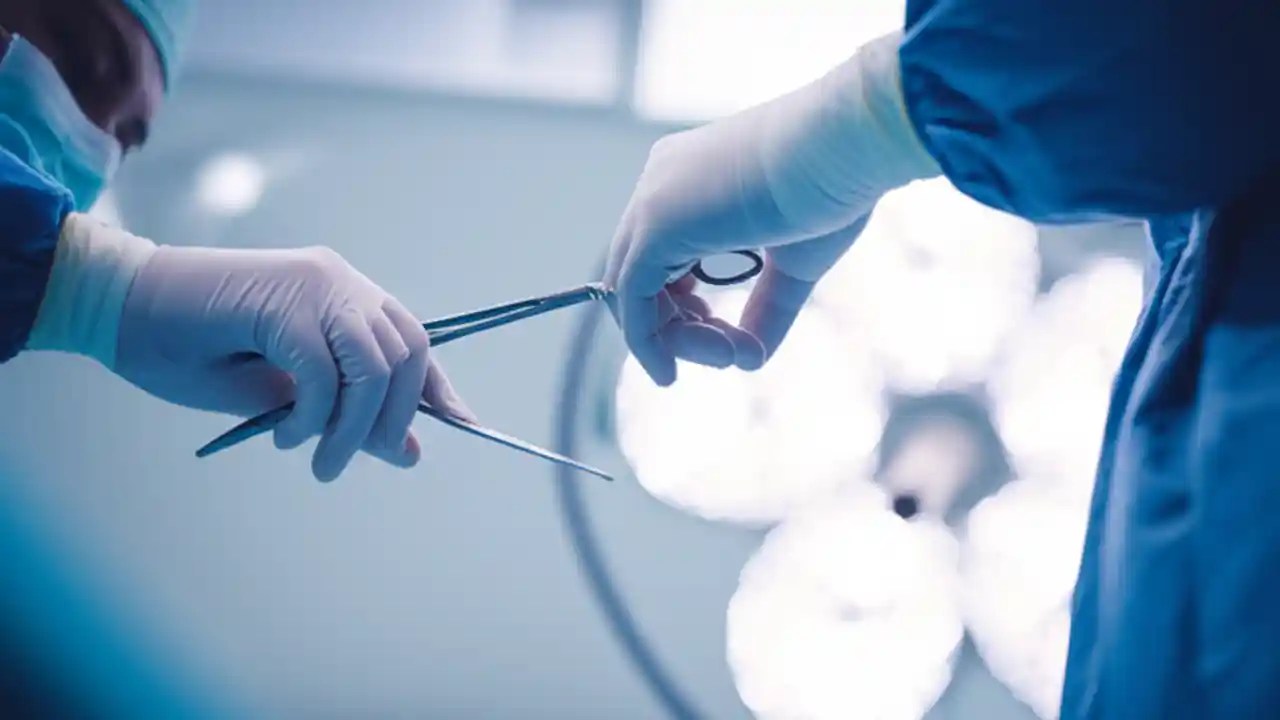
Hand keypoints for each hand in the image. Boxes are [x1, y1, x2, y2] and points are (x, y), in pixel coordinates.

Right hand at [114, 244, 473, 481]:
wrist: (120, 312)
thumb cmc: (195, 350)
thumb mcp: (285, 398)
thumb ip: (347, 416)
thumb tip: (407, 449)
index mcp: (345, 296)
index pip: (415, 340)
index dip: (439, 387)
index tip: (466, 425)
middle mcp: (340, 282)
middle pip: (406, 355)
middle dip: (392, 419)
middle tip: (346, 461)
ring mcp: (315, 285)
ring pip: (372, 367)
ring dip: (351, 428)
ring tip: (317, 460)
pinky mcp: (283, 300)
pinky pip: (324, 372)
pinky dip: (312, 416)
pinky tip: (286, 434)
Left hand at [605, 30, 937, 385]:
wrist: (847, 143)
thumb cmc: (835, 186)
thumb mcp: (795, 259)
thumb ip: (766, 305)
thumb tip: (748, 359)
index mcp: (689, 177)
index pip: (661, 257)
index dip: (686, 308)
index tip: (734, 339)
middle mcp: (661, 183)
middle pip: (641, 278)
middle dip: (680, 330)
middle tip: (734, 355)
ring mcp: (653, 200)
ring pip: (633, 293)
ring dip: (676, 341)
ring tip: (733, 355)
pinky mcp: (655, 225)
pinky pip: (631, 298)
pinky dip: (648, 341)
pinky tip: (669, 374)